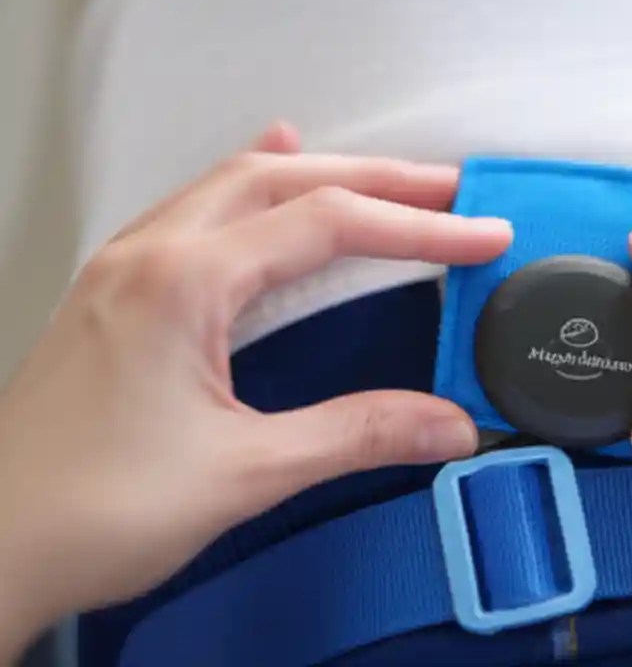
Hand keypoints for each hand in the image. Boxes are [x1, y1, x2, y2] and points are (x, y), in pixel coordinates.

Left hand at [0, 124, 510, 658]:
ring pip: (233, 186)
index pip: (327, 226)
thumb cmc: (91, 510)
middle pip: (282, 182)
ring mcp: (123, 271)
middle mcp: (149, 256)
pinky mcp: (113, 298)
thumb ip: (357, 435)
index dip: (419, 227)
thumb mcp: (247, 471)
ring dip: (317, 178)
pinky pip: (192, 211)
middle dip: (376, 181)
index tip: (483, 233)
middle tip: (451, 190)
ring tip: (383, 181)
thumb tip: (450, 425)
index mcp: (183, 281)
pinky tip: (266, 179)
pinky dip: (249, 189)